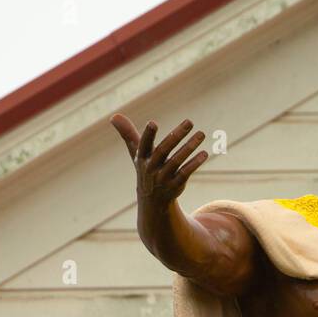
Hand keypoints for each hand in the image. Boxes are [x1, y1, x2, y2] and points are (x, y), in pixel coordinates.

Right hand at [110, 114, 208, 235]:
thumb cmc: (145, 169)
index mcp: (141, 158)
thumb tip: (113, 116)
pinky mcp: (175, 186)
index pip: (143, 145)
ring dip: (190, 147)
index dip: (148, 135)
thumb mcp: (136, 153)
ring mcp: (163, 178)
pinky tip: (204, 153)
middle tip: (190, 122)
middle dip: (176, 135)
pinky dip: (195, 163)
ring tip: (201, 134)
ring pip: (177, 161)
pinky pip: (185, 173)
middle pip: (164, 150)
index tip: (153, 123)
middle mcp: (151, 168)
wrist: (152, 200)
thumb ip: (128, 134)